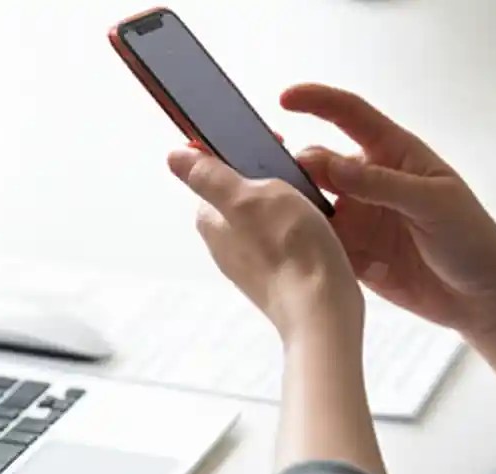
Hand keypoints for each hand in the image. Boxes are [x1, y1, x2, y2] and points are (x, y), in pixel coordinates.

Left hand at [167, 147, 362, 343]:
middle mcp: (224, 241)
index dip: (239, 150)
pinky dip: (300, 225)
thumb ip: (210, 175)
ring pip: (267, 214)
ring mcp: (251, 259)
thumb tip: (174, 157)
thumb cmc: (287, 250)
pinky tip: (317, 227)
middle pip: (242, 192)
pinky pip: (285, 236)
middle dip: (268, 176)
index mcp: (210, 219)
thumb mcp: (247, 197)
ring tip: (311, 199)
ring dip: (288, 200)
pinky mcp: (277, 273)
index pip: (213, 171)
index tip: (271, 143)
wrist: (321, 309)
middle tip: (297, 170)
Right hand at [279, 83, 495, 336]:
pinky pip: (314, 242)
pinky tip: (285, 246)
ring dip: (290, 205)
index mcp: (394, 154)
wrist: (481, 299)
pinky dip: (299, 242)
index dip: (318, 102)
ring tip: (269, 212)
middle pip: (318, 162)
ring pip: (309, 203)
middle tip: (268, 178)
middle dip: (291, 163)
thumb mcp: (432, 203)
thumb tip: (325, 162)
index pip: (350, 115)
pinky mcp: (349, 252)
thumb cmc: (470, 239)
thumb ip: (379, 183)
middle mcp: (368, 182)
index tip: (284, 99)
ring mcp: (356, 217)